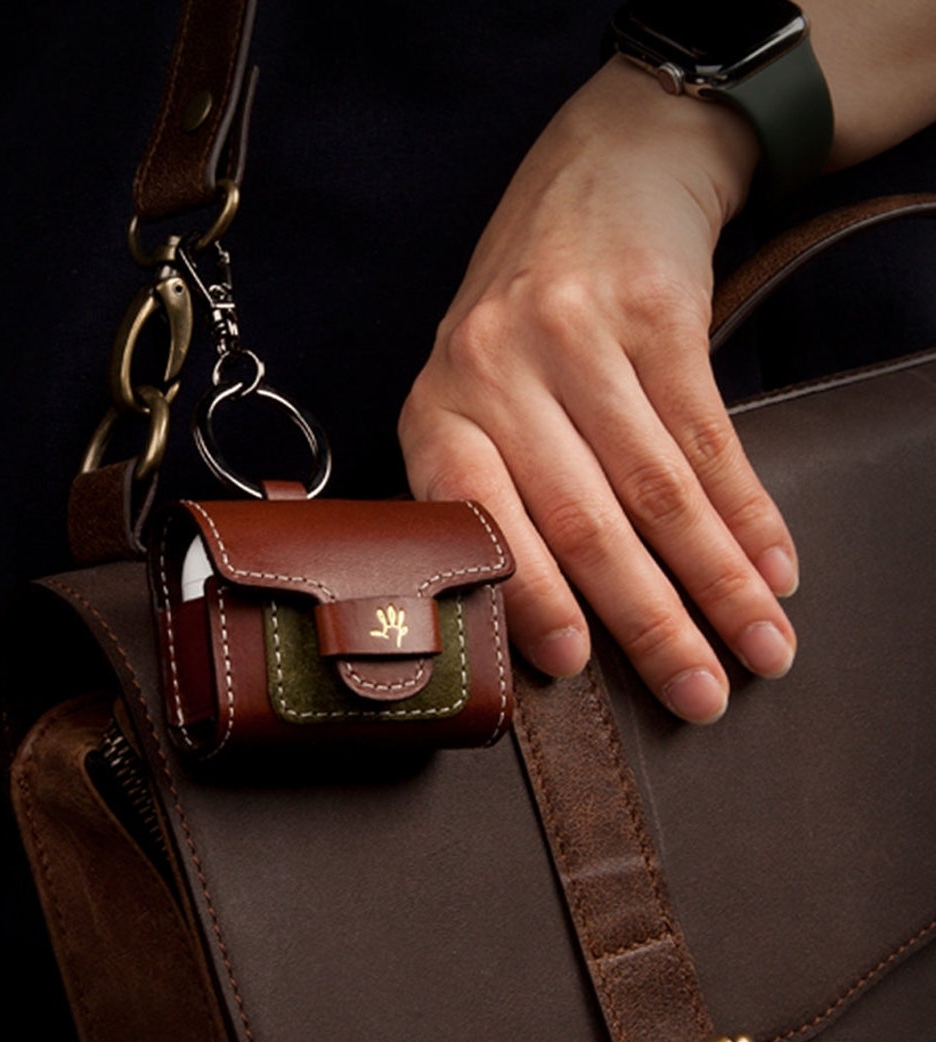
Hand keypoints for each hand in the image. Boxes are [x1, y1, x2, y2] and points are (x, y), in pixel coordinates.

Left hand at [399, 58, 798, 722]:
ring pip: (655, 488)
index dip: (531, 598)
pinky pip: (708, 433)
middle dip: (649, 620)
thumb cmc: (525, 319)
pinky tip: (775, 568)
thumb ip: (494, 489)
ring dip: (716, 581)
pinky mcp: (657, 312)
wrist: (597, 175)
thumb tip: (549, 623)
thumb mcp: (476, 394)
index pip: (478, 521)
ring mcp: (577, 335)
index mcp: (436, 408)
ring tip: (761, 648)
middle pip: (582, 519)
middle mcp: (494, 369)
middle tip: (698, 695)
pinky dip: (748, 510)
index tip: (578, 667)